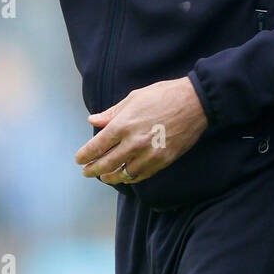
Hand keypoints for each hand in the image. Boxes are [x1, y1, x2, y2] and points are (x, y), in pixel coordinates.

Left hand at [75, 77, 208, 185]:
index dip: (85, 155)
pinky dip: (131, 178)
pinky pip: (142, 175)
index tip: (79, 159)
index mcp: (124, 124)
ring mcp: (149, 154)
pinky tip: (125, 177)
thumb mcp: (134, 98)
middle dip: (93, 170)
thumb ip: (112, 113)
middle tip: (86, 172)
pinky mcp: (163, 160)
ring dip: (111, 177)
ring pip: (124, 174)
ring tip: (104, 177)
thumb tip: (93, 120)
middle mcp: (134, 142)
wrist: (195, 103)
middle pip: (107, 163)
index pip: (97, 146)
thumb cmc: (163, 95)